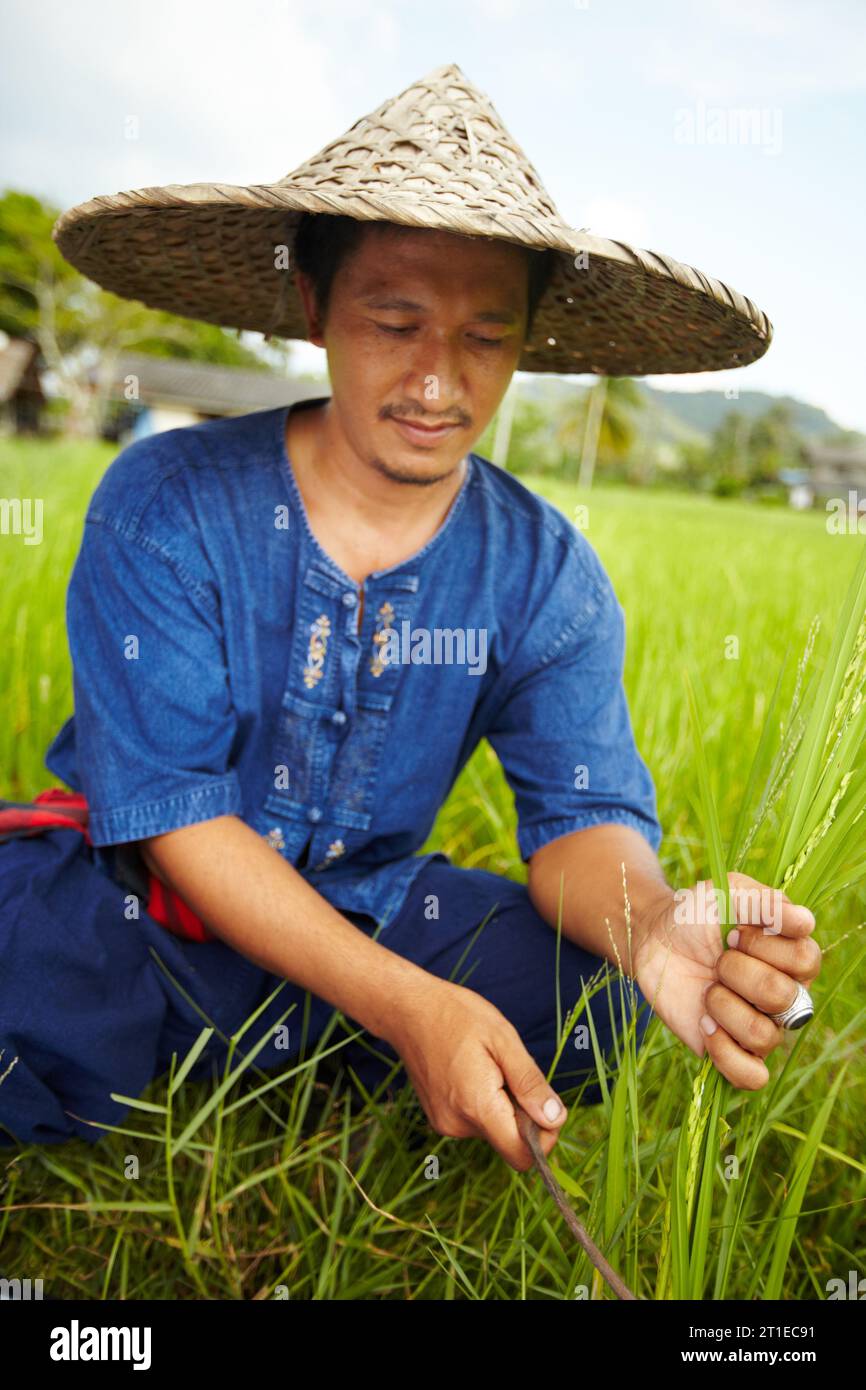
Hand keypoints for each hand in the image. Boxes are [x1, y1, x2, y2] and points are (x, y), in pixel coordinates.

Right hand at [387, 977, 567, 1170]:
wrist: (408, 1010)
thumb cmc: (457, 1016)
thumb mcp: (503, 1040)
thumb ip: (529, 1084)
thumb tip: (556, 1120)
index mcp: (477, 1107)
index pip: (521, 1156)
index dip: (543, 1137)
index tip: (545, 1104)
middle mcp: (458, 1125)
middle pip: (509, 1142)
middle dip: (523, 1114)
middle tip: (511, 1071)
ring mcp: (444, 1124)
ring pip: (494, 1130)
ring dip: (503, 1106)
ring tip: (489, 1066)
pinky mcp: (439, 1118)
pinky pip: (476, 1122)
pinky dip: (485, 1103)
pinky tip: (474, 1071)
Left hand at [634, 872, 820, 1089]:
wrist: (653, 938)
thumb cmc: (696, 913)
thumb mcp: (727, 892)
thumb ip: (765, 902)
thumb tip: (805, 922)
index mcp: (793, 956)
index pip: (805, 961)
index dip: (764, 946)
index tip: (732, 932)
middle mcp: (785, 995)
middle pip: (784, 998)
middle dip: (739, 972)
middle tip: (718, 959)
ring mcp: (760, 1025)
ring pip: (766, 1036)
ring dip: (725, 1006)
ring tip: (708, 990)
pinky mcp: (732, 1051)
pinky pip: (751, 1077)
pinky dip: (727, 1054)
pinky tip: (706, 1025)